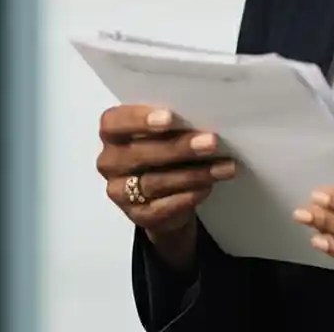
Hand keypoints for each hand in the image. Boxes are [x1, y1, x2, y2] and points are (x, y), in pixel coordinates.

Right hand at [96, 105, 236, 270]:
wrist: (167, 197)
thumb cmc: (167, 152)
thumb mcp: (167, 134)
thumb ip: (174, 126)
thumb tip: (204, 119)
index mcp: (112, 133)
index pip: (115, 123)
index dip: (140, 120)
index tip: (170, 118)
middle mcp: (109, 162)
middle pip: (141, 154)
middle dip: (179, 148)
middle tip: (211, 142)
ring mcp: (119, 191)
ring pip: (155, 182)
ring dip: (194, 174)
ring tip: (223, 167)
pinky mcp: (137, 215)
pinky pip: (163, 207)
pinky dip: (188, 196)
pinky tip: (208, 187)